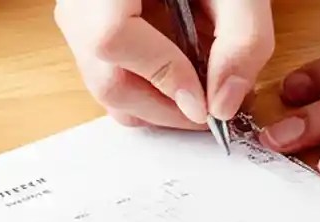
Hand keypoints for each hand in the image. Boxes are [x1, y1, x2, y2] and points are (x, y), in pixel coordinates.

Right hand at [55, 0, 274, 128]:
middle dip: (163, 108)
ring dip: (154, 105)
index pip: (114, 38)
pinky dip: (146, 90)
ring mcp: (76, 19)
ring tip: (196, 97)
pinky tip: (179, 81)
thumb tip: (223, 104)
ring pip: (104, 88)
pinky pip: (108, 77)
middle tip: (208, 113)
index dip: (162, 76)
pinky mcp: (86, 32)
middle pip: (106, 79)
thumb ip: (242, 38)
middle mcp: (79, 2)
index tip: (204, 102)